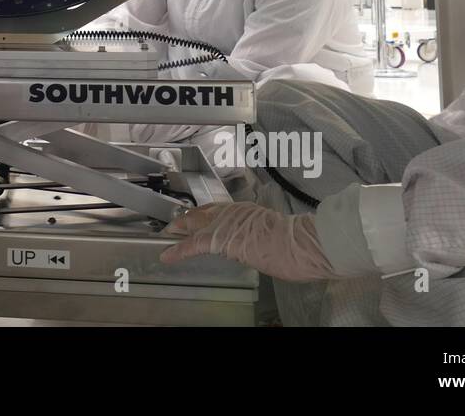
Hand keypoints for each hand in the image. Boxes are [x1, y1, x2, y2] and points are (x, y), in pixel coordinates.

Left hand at [160, 202, 336, 281]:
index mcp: (247, 210)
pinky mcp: (218, 239)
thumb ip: (263, 234)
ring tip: (167, 234)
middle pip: (202, 213)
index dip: (204, 213)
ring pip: (195, 224)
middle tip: (173, 225)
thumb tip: (261, 243)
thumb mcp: (278, 233)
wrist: (297, 244)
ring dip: (181, 229)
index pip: (218, 209)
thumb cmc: (297, 243)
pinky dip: (179, 250)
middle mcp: (233, 212)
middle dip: (187, 219)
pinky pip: (193, 244)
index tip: (195, 216)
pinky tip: (167, 255)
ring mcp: (224, 223)